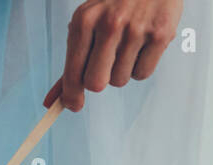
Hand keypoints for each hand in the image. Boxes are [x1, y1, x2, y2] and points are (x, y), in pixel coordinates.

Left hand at [44, 0, 181, 111]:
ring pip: (119, 80)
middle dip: (98, 81)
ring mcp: (136, 29)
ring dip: (121, 71)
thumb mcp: (87, 24)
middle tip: (104, 66)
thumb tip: (52, 102)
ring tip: (126, 45)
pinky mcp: (160, 35)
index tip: (74, 105)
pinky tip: (141, 45)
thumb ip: (72, 63)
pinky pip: (142, 74)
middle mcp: (109, 24)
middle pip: (96, 83)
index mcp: (84, 20)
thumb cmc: (114, 6)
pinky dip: (140, 66)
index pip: (73, 72)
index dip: (71, 95)